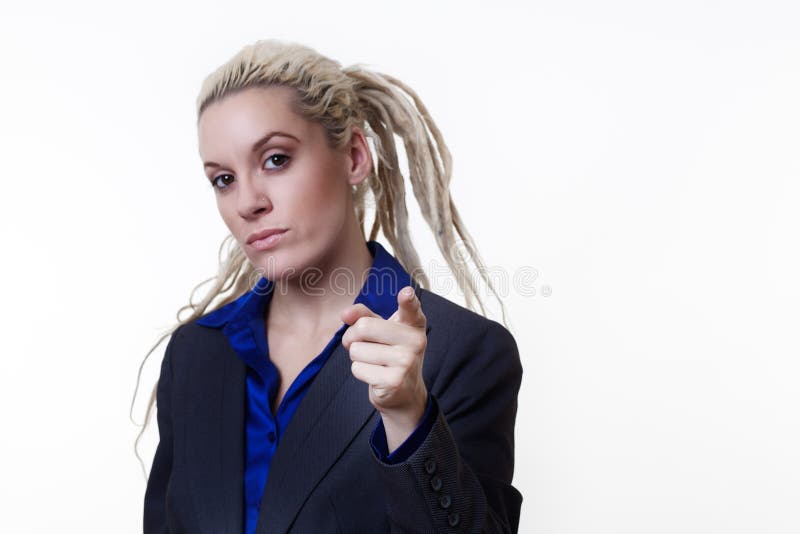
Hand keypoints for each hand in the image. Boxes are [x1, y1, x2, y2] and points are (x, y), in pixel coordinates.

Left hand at [341, 285, 428, 449]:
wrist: (404, 393)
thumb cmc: (390, 355)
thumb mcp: (382, 331)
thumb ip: (363, 316)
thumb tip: (345, 314)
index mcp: (413, 324)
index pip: (411, 309)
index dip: (408, 300)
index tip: (406, 293)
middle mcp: (415, 341)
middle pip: (363, 327)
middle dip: (352, 337)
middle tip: (362, 345)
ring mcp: (406, 362)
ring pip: (357, 350)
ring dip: (358, 357)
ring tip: (374, 362)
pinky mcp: (394, 381)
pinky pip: (357, 369)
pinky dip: (360, 372)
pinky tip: (376, 375)